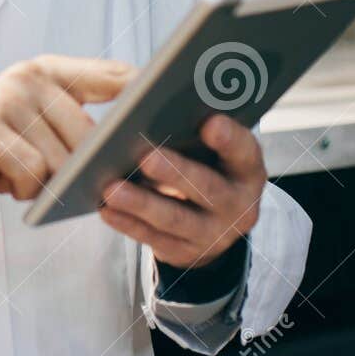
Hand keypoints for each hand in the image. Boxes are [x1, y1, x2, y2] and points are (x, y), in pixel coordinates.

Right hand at [0, 55, 134, 207]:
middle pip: (89, 134)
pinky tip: (13, 184)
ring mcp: (4, 101)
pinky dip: (27, 190)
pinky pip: (32, 173)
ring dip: (52, 183)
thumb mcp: (40, 118)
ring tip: (32, 178)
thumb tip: (141, 139)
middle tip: (78, 181)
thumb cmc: (1, 141)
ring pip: (61, 159)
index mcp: (49, 70)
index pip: (111, 75)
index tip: (173, 109)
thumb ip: (82, 115)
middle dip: (88, 168)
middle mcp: (27, 78)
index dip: (144, 93)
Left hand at [97, 113, 265, 267]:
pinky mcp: (186, 253)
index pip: (244, 152)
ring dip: (142, 203)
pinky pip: (154, 239)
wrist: (213, 223)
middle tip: (146, 157)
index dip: (229, 139)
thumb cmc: (205, 166)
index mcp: (247, 170)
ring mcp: (214, 234)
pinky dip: (129, 224)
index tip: (210, 122)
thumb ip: (196, 130)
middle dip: (176, 172)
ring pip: (176, 218)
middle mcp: (238, 205)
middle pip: (207, 188)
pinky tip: (107, 209)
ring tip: (112, 188)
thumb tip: (154, 103)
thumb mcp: (213, 151)